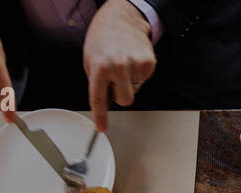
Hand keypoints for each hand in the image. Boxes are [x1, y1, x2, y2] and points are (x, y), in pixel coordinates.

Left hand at [82, 0, 155, 131]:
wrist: (123, 18)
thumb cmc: (103, 36)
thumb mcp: (90, 58)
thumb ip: (97, 81)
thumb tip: (105, 101)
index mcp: (99, 66)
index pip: (99, 98)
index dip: (101, 116)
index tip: (102, 127)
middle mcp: (118, 67)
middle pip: (124, 100)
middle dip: (120, 94)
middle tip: (116, 80)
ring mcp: (135, 66)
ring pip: (135, 89)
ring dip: (130, 80)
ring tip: (124, 62)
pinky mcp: (149, 64)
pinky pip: (144, 80)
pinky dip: (139, 73)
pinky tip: (133, 60)